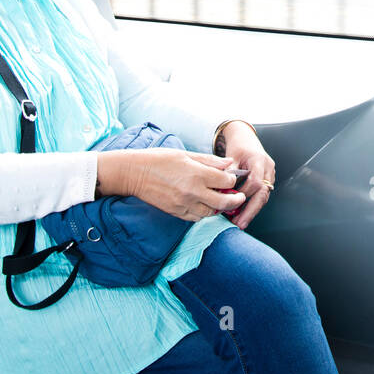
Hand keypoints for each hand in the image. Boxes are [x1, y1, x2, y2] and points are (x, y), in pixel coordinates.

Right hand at [99, 148, 245, 220]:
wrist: (135, 173)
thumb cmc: (159, 159)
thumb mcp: (186, 154)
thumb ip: (209, 161)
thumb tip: (229, 164)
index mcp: (197, 174)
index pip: (226, 182)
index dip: (232, 180)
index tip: (231, 178)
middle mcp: (193, 191)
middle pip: (224, 202)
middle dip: (235, 200)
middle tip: (239, 197)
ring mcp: (184, 204)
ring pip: (211, 213)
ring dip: (218, 208)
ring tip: (219, 200)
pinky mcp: (176, 212)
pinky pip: (196, 218)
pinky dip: (203, 213)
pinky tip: (203, 205)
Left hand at [215, 121, 275, 229]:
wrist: (246, 137)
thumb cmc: (238, 145)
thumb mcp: (231, 155)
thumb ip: (228, 171)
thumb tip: (221, 189)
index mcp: (259, 160)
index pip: (255, 181)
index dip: (244, 194)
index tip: (231, 202)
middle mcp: (268, 168)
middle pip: (263, 193)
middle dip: (251, 210)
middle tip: (240, 223)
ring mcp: (269, 175)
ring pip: (264, 197)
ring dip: (252, 211)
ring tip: (239, 223)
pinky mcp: (267, 180)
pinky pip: (261, 195)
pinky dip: (252, 205)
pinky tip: (242, 214)